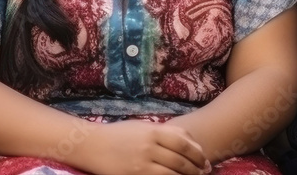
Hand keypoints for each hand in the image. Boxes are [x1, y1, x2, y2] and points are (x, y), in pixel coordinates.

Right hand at [76, 120, 211, 174]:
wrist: (92, 145)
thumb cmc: (118, 134)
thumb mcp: (142, 126)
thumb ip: (165, 131)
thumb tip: (190, 141)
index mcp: (153, 131)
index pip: (184, 143)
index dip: (198, 153)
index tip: (205, 159)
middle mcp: (149, 147)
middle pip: (181, 160)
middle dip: (197, 168)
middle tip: (205, 172)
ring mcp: (142, 164)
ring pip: (173, 173)